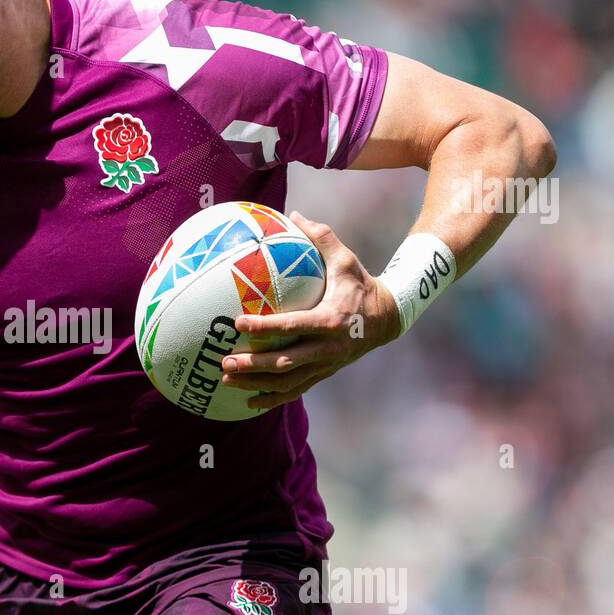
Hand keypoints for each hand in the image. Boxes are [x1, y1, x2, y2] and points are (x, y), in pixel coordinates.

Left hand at [221, 211, 400, 409]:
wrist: (389, 318)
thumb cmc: (360, 284)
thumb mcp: (346, 259)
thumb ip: (320, 238)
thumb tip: (294, 213)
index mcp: (331, 320)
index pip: (293, 325)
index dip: (266, 326)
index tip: (239, 321)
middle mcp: (328, 348)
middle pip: (286, 362)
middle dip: (254, 364)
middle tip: (224, 360)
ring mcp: (326, 365)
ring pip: (287, 381)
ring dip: (255, 383)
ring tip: (226, 379)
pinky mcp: (324, 374)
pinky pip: (295, 390)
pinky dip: (272, 398)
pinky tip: (248, 401)